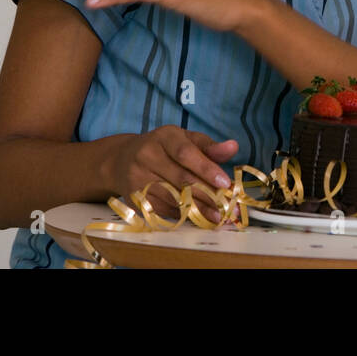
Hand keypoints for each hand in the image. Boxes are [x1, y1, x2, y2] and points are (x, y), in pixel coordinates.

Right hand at [106, 126, 240, 224]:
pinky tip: (198, 218)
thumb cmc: (164, 147)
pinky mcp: (135, 198)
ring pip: (172, 197)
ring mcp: (138, 178)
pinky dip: (182, 215)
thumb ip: (209, 146)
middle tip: (228, 207)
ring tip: (218, 216)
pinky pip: (163, 209)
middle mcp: (147, 156)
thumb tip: (233, 147)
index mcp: (164, 137)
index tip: (225, 183)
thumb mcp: (186, 139)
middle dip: (208, 195)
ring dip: (198, 209)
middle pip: (181, 179)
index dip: (206, 169)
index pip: (186, 153)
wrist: (123, 159)